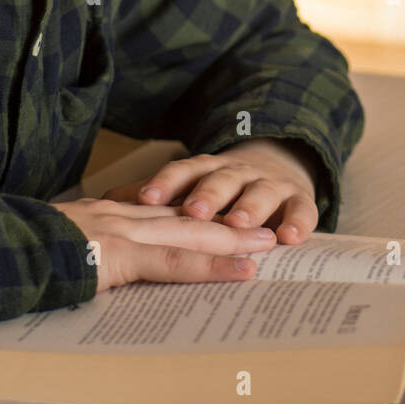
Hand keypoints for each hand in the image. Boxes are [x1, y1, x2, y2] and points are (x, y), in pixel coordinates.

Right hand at [49, 197, 276, 293]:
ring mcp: (116, 230)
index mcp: (95, 214)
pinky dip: (213, 264)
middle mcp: (112, 214)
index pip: (155, 213)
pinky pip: (176, 261)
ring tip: (269, 246)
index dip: (191, 217)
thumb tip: (79, 270)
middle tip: (263, 228)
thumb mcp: (43, 248)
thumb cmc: (5, 254)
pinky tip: (242, 271)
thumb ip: (69, 253)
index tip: (218, 220)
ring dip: (232, 239)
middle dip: (224, 221)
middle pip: (181, 216)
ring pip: (188, 232)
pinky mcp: (117, 254)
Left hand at [102, 138, 319, 244]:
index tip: (144, 199)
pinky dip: (297, 222)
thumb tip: (103, 202)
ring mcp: (269, 185)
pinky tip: (290, 238)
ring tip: (241, 223)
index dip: (163, 185)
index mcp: (204, 170)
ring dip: (250, 207)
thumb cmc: (221, 189)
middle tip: (193, 211)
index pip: (181, 172)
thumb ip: (153, 195)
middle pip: (219, 181)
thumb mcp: (190, 187)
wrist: (278, 165)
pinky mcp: (298, 200)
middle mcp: (236, 173)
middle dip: (206, 196)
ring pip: (259, 192)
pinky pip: (301, 210)